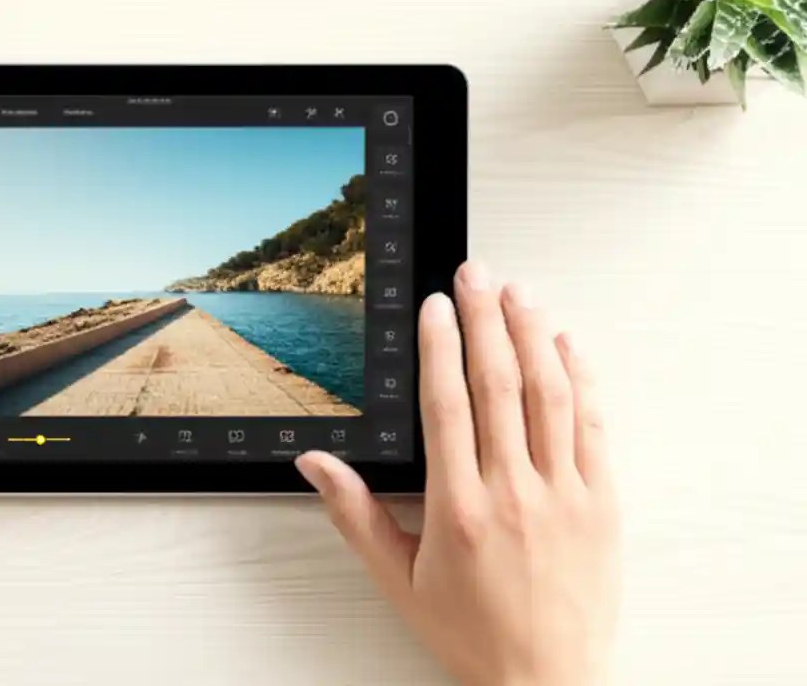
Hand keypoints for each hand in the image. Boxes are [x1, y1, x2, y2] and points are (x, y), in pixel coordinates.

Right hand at [297, 261, 619, 685]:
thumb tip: (315, 464)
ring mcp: (565, 495)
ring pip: (550, 394)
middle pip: (500, 383)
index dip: (443, 345)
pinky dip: (582, 379)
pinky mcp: (602, 504)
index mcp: (458, 508)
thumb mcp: (398, 579)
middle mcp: (514, 493)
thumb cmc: (473, 634)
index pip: (448, 404)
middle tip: (476, 274)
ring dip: (534, 334)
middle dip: (487, 318)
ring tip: (519, 292)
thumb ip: (354, 515)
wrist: (547, 681)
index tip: (438, 306)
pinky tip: (568, 346)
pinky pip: (593, 427)